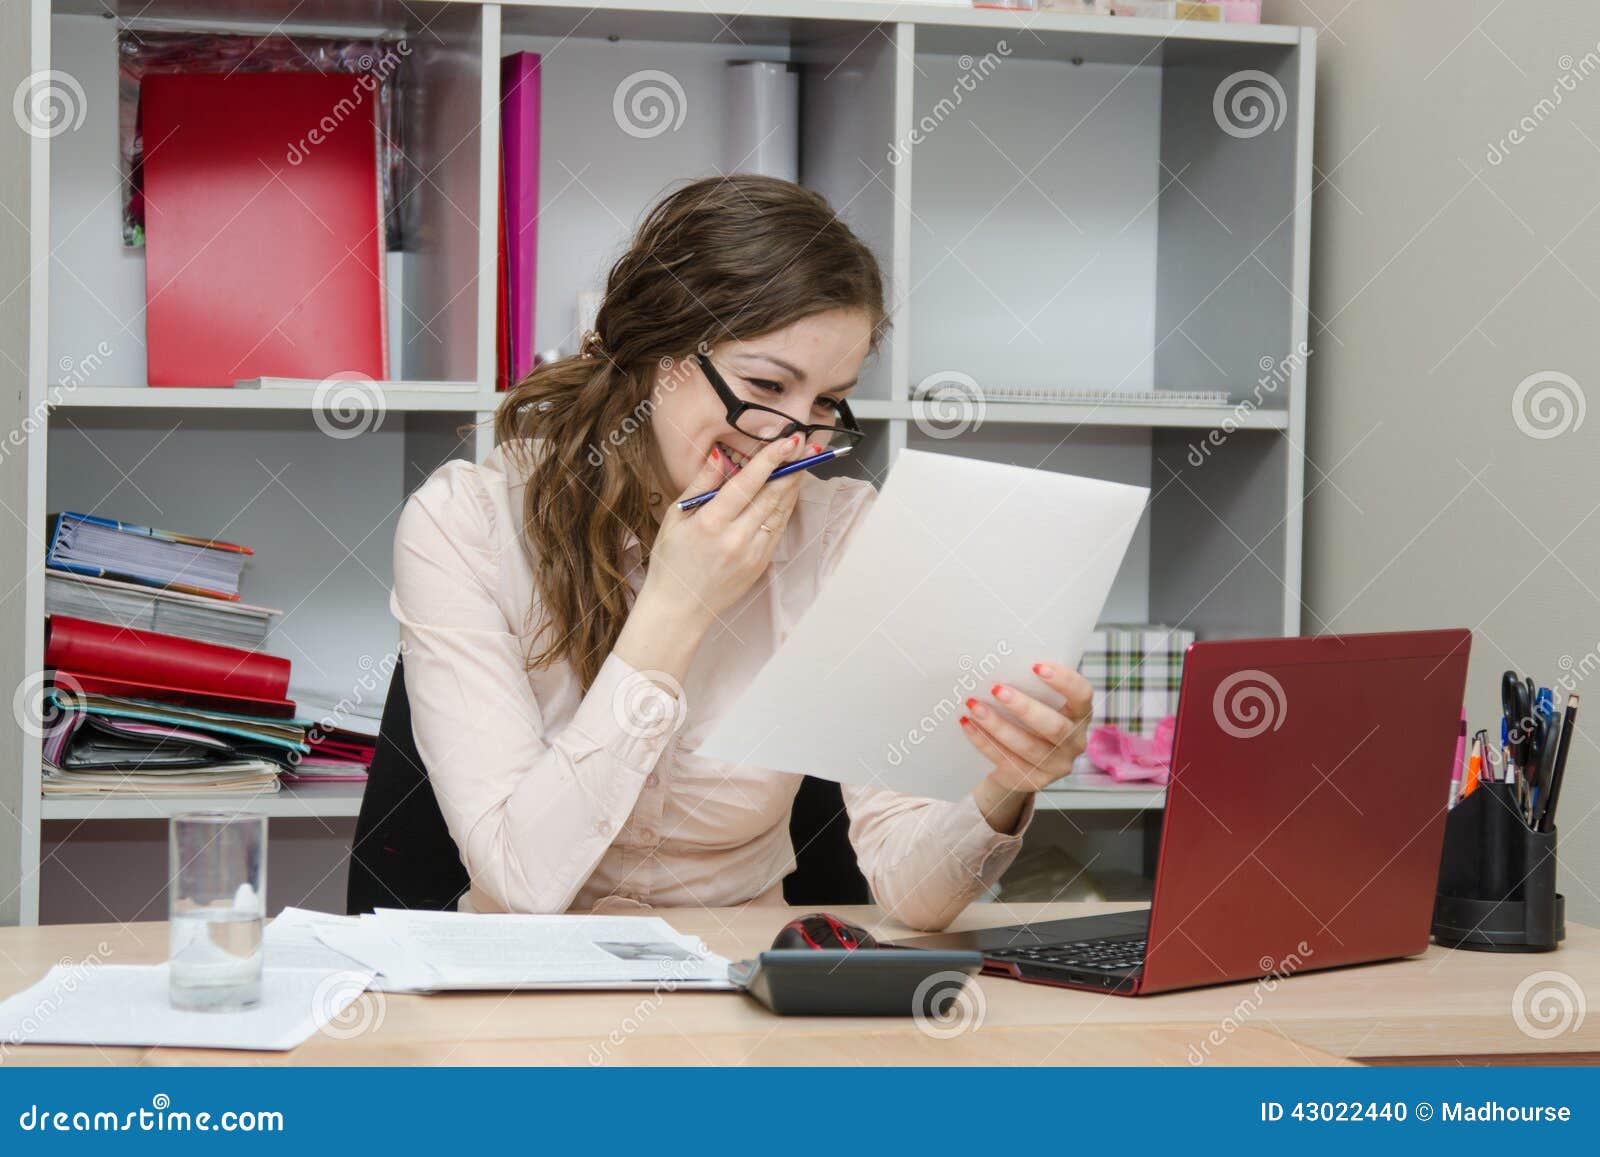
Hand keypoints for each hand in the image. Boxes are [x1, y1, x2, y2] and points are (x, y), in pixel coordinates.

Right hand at [637, 433, 812, 626]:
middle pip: (771, 495)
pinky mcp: (760, 564)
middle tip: (805, 445)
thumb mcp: (676, 517)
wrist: (679, 609)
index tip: (788, 440)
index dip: (770, 460)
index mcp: (711, 523)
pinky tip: (789, 491)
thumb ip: (701, 484)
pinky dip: (785, 507)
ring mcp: (752, 553)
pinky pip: (778, 529)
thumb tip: (721, 454)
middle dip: (791, 467)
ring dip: (793, 485)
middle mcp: (735, 538)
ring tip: (804, 462)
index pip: (747, 483)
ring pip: (780, 511)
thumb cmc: (671, 561)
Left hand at [961, 662, 1092, 831]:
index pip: (1082, 694)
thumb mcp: (1039, 701)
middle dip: (1023, 707)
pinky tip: (967, 724)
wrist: (1021, 761)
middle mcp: (1075, 741)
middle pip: (1054, 726)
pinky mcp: (1034, 780)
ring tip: (974, 706)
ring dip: (997, 725)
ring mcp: (1057, 765)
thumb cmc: (1030, 718)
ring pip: (1027, 746)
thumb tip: (997, 661)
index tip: (1035, 666)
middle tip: (996, 688)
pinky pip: (1006, 761)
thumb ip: (1030, 685)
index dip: (1063, 680)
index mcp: (1080, 714)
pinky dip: (984, 742)